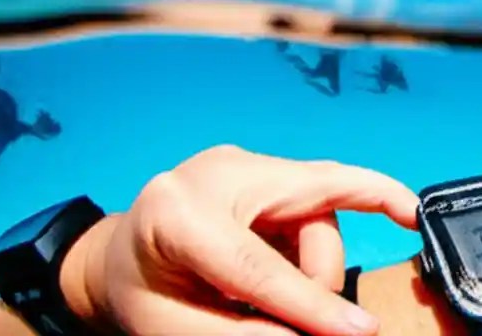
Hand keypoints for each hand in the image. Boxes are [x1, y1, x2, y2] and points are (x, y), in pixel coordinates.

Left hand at [62, 145, 419, 334]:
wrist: (121, 253)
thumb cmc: (139, 291)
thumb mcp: (169, 328)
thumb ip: (237, 335)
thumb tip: (315, 334)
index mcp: (177, 212)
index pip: (256, 265)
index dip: (311, 303)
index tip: (361, 332)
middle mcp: (222, 171)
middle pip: (315, 211)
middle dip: (332, 267)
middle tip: (344, 322)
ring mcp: (252, 163)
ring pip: (326, 212)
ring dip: (316, 268)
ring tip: (278, 302)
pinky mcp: (273, 170)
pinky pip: (322, 206)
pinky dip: (316, 250)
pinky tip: (299, 275)